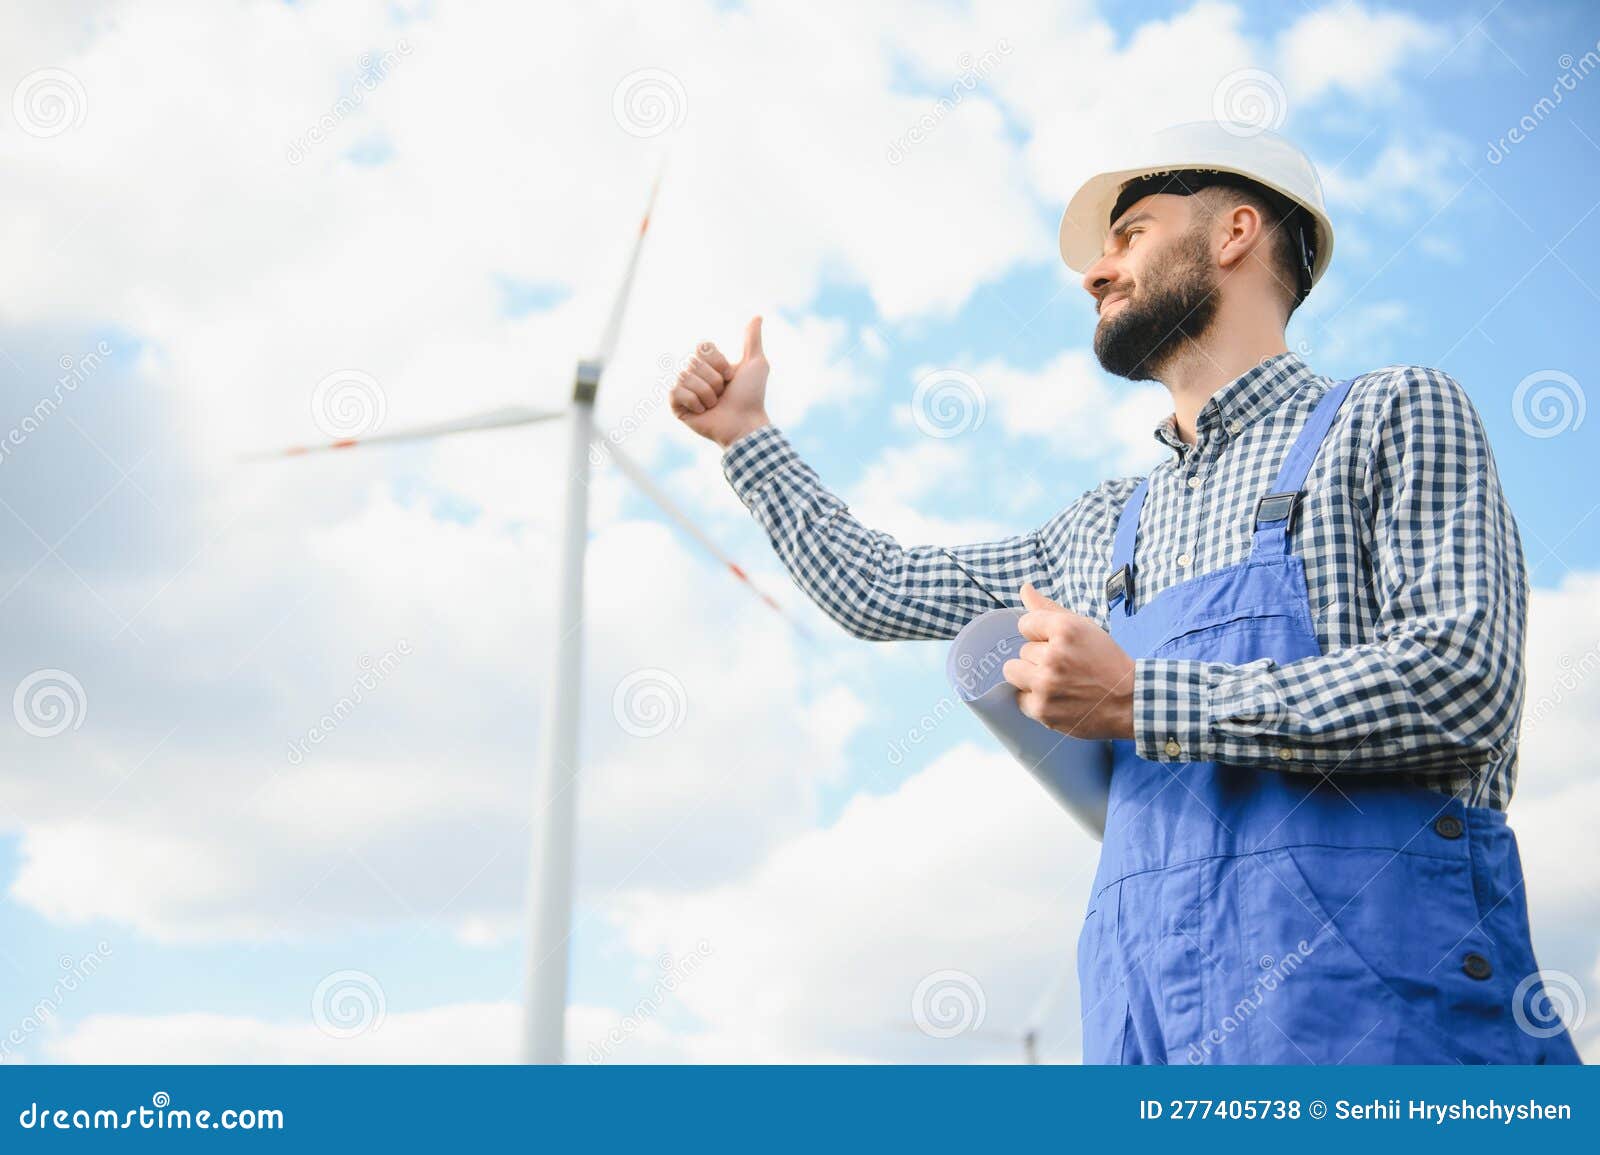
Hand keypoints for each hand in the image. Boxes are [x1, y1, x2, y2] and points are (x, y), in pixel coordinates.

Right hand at [671, 315, 771, 447]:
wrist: (744, 423)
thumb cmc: (752, 396)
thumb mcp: (756, 363)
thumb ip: (752, 340)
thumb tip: (757, 316)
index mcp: (710, 364)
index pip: (701, 347)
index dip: (717, 360)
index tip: (729, 375)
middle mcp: (695, 375)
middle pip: (693, 361)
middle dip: (713, 379)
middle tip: (723, 393)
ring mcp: (685, 391)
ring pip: (685, 376)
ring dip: (706, 392)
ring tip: (715, 405)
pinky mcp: (677, 407)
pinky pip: (675, 391)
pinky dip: (693, 401)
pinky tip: (703, 412)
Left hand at [1003, 582, 1134, 739]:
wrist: (1130, 702)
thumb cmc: (1106, 662)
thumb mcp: (1084, 627)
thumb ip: (1048, 609)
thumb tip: (1024, 588)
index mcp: (1065, 629)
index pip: (1024, 624)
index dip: (1040, 635)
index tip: (1058, 645)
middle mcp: (1053, 656)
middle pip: (1022, 651)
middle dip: (1039, 658)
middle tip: (1065, 667)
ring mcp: (1046, 685)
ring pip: (1013, 671)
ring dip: (1031, 676)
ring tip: (1056, 681)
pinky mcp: (1041, 709)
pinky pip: (1019, 698)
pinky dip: (1034, 699)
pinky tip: (1056, 698)